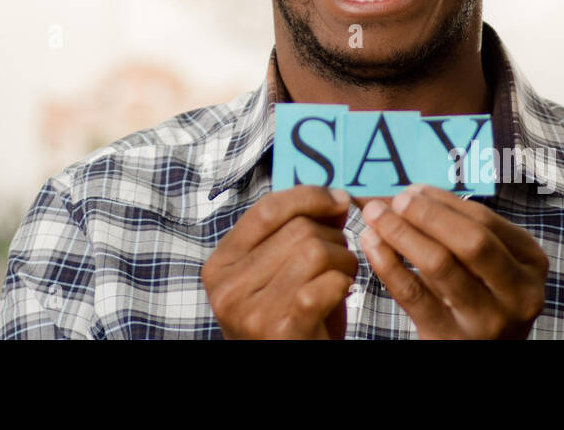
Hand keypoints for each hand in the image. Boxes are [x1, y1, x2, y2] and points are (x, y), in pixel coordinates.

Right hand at [202, 185, 358, 338]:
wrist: (286, 367)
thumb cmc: (287, 323)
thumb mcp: (281, 274)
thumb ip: (299, 233)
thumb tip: (335, 199)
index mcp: (220, 265)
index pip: (266, 209)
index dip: (307, 196)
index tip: (337, 199)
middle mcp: (227, 287)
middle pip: (298, 230)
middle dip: (333, 237)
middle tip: (341, 257)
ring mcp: (251, 311)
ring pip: (315, 252)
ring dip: (344, 261)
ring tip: (343, 276)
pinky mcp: (280, 330)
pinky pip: (325, 284)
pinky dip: (343, 284)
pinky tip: (341, 294)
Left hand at [356, 183, 547, 338]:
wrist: (482, 349)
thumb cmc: (480, 295)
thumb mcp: (487, 263)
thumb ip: (457, 228)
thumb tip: (408, 192)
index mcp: (530, 262)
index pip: (485, 221)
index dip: (444, 202)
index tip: (412, 189)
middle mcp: (517, 293)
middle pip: (471, 241)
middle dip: (428, 214)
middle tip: (396, 201)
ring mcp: (487, 319)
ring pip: (439, 265)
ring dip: (401, 233)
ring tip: (376, 216)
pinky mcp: (450, 336)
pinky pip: (413, 293)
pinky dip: (387, 262)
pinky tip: (372, 243)